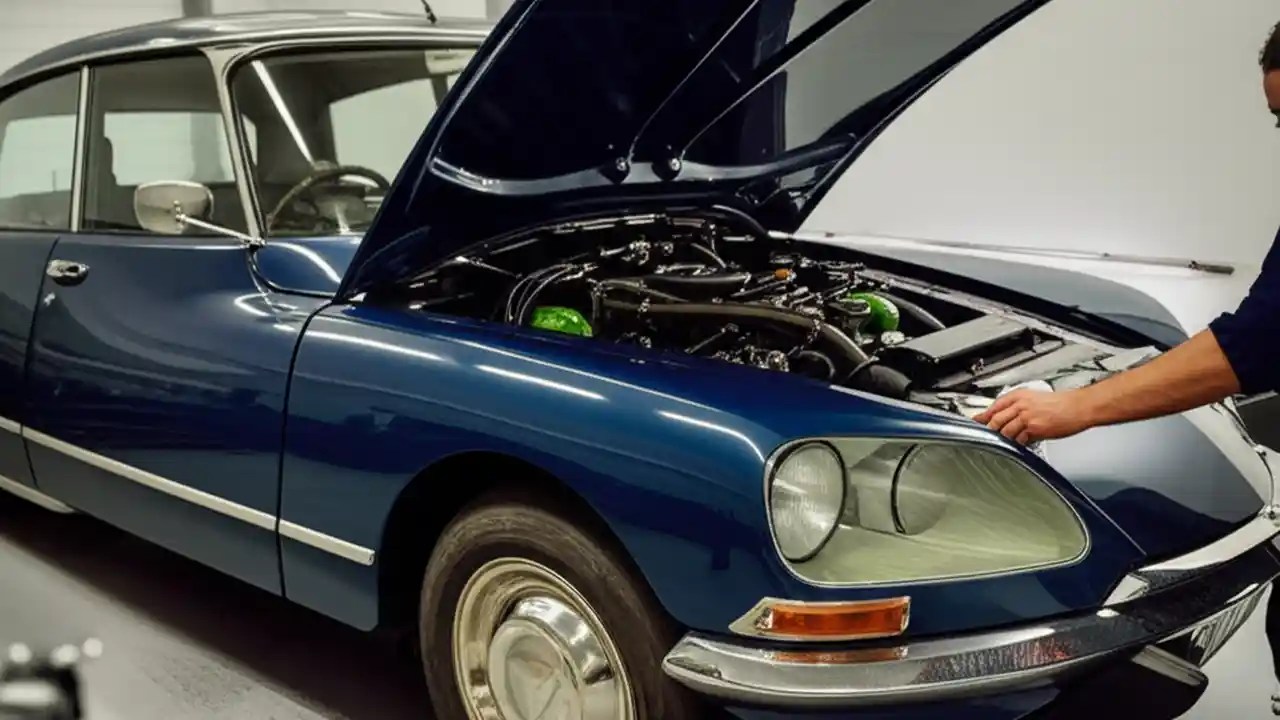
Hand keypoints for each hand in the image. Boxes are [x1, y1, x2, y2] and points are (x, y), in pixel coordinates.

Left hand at [972, 388, 1095, 443]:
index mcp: (1020, 395)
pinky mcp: (1034, 429)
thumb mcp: (1036, 399)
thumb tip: (1008, 416)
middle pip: (995, 419)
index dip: (983, 415)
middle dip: (989, 430)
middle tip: (986, 436)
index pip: (995, 406)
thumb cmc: (1062, 403)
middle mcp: (1020, 405)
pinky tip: (1018, 446)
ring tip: (1002, 444)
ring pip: (1005, 431)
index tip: (977, 421)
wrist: (1079, 407)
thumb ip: (1020, 407)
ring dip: (1003, 439)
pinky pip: (1019, 440)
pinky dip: (1017, 444)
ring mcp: (1026, 417)